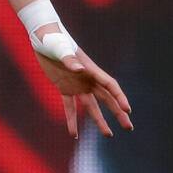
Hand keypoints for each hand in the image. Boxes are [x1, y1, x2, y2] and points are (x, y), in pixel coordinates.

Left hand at [32, 25, 133, 139]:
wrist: (43, 37)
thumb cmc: (54, 39)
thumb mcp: (61, 49)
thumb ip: (70, 60)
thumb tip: (79, 69)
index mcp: (90, 69)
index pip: (109, 85)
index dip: (119, 97)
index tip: (127, 109)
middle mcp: (87, 79)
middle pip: (107, 99)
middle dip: (118, 112)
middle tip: (129, 127)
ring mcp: (77, 85)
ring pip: (91, 106)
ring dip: (100, 120)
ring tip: (109, 135)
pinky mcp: (64, 88)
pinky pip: (70, 107)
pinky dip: (71, 120)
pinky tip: (73, 135)